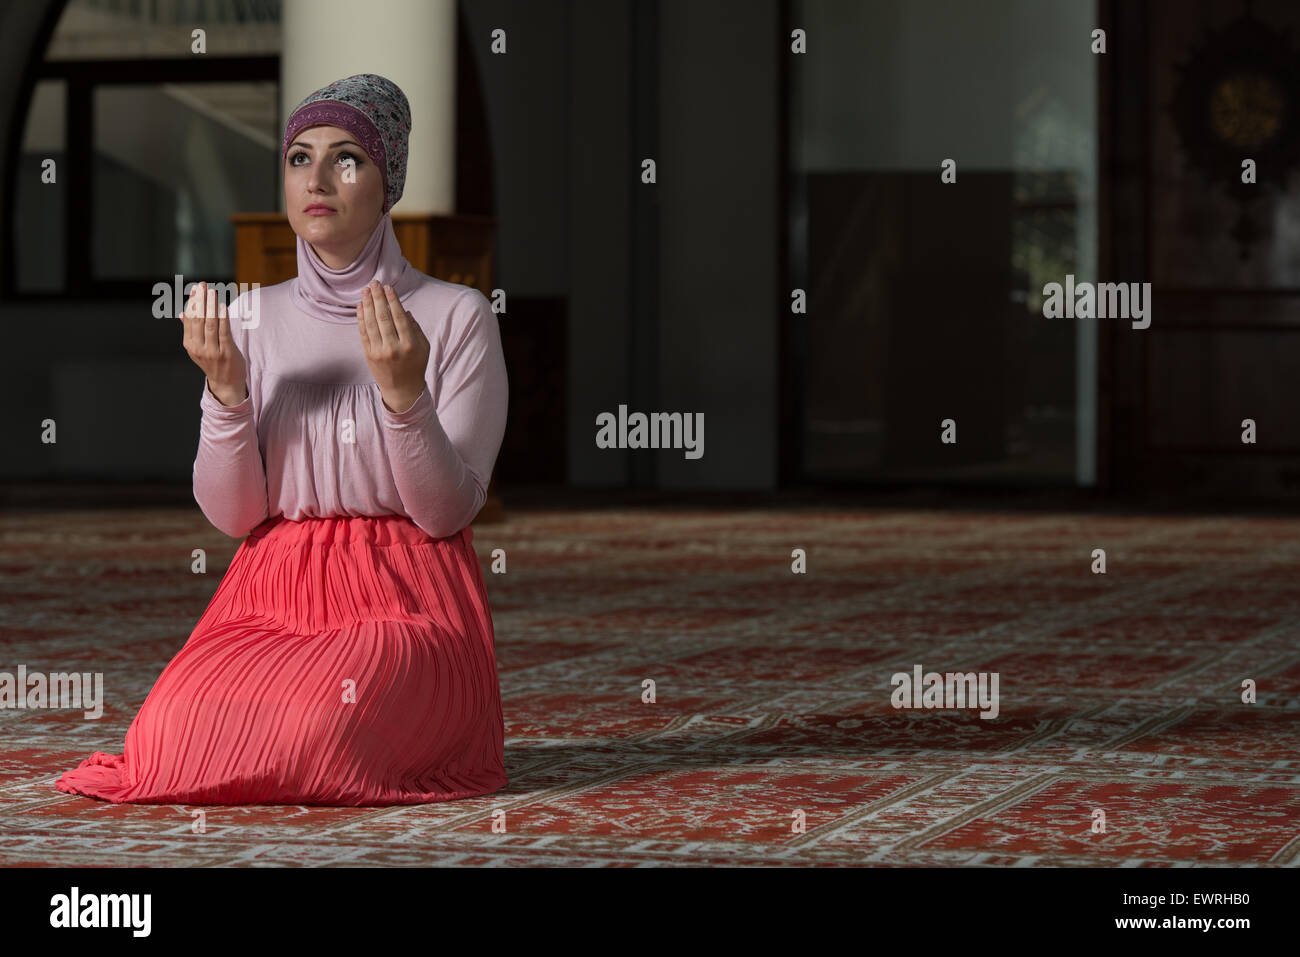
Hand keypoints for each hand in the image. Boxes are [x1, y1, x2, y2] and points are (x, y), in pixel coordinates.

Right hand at [180, 281, 246, 405]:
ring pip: (210, 324)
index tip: (196, 288)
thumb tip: (182, 313)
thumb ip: (192, 330)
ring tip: (212, 291)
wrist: (226, 384)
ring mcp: (212, 351)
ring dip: (211, 306)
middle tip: (203, 285)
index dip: (192, 303)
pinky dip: (222, 318)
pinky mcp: (226, 352)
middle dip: (200, 300)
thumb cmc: (214, 362)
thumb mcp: (198, 348)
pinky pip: (223, 332)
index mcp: (190, 345)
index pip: (189, 319)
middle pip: (198, 319)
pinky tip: (222, 306)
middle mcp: (198, 348)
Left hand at [357, 279, 429, 412]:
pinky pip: (363, 332)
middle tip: (374, 283)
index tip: (388, 287)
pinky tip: (361, 306)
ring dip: (367, 304)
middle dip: (378, 297)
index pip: (399, 317)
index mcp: (410, 344)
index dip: (392, 300)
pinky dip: (361, 318)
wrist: (402, 389)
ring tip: (366, 291)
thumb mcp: (423, 347)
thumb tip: (403, 310)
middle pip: (383, 317)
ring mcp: (379, 352)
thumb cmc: (415, 365)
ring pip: (371, 323)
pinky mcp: (369, 355)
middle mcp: (394, 348)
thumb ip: (415, 328)